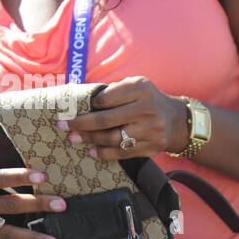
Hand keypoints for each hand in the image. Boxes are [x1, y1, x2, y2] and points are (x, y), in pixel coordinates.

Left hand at [60, 76, 188, 160]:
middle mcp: (147, 110)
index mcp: (140, 89)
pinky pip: (124, 153)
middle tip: (62, 125)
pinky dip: (105, 153)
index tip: (76, 107)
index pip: (107, 98)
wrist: (176, 119)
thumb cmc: (146, 99)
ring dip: (90, 140)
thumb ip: (113, 91)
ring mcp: (151, 130)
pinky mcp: (151, 147)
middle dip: (81, 124)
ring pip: (114, 139)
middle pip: (107, 120)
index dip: (90, 104)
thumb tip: (82, 102)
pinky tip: (92, 151)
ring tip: (73, 138)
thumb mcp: (134, 85)